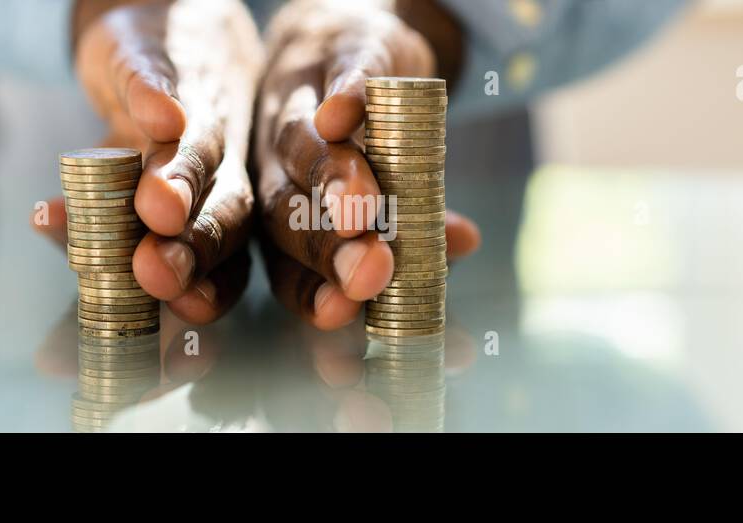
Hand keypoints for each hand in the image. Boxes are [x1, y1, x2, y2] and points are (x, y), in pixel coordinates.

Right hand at [33, 0, 262, 323]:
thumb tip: (47, 304)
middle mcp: (223, 164)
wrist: (165, 35)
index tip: (185, 315)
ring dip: (180, 176)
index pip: (225, 261)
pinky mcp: (164, 58)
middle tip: (159, 275)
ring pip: (201, 146)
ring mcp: (198, 108)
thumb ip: (91, 239)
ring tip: (155, 206)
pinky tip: (155, 111)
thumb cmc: (144, 137)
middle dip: (194, 245)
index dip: (209, 290)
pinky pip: (164, 77)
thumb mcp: (120, 194)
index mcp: (219, 208)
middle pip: (224, 209)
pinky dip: (159, 94)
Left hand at [253, 0, 479, 329]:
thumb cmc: (370, 137)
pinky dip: (342, 94)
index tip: (340, 315)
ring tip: (363, 209)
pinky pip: (335, 75)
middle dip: (327, 245)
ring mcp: (299, 105)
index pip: (289, 264)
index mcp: (287, 211)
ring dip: (331, 176)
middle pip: (289, 210)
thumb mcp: (396, 186)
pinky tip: (348, 112)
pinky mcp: (334, 54)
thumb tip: (466, 244)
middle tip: (367, 271)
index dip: (310, 289)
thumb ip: (424, 226)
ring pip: (301, 144)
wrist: (351, 39)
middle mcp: (276, 164)